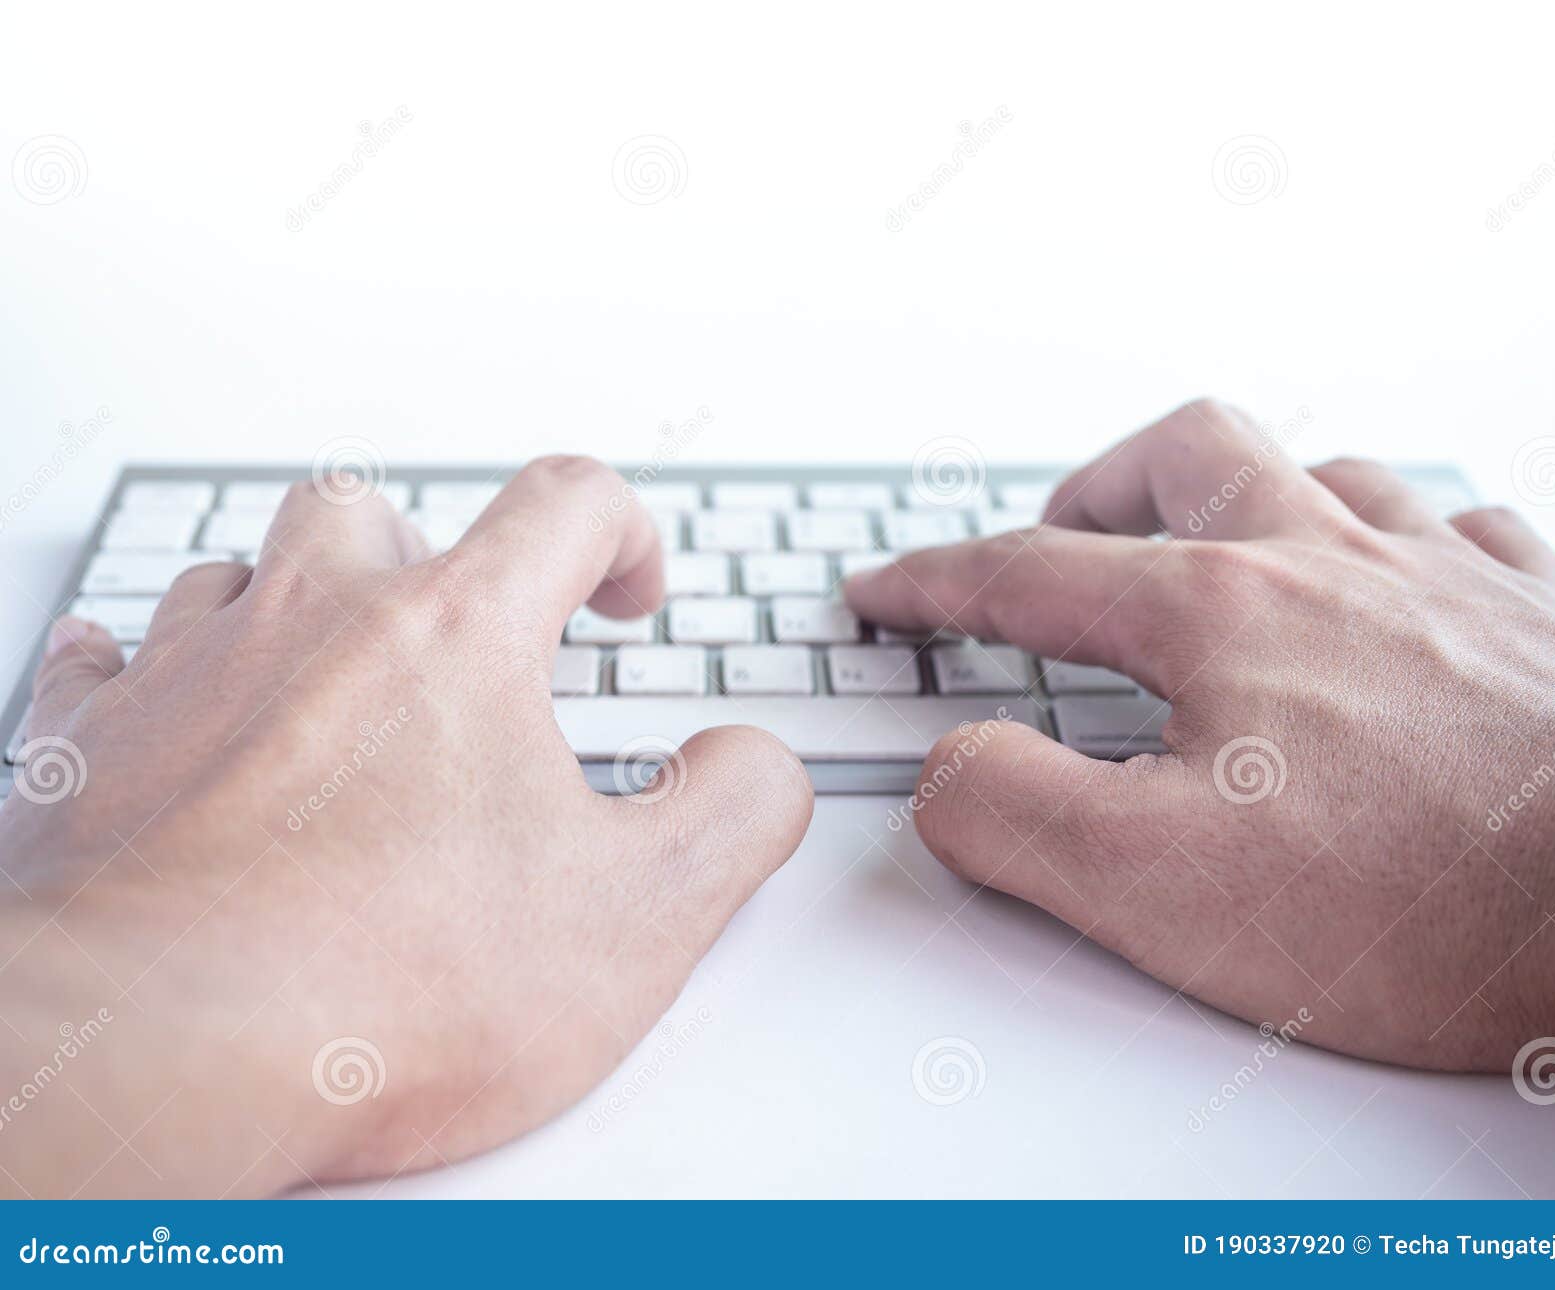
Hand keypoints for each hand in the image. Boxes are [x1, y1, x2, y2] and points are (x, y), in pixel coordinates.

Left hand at [0, 457, 810, 1196]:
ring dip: (295, 609)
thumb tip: (753, 765)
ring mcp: (191, 677)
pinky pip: (110, 658)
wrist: (153, 1057)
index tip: (626, 590)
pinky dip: (150, 669)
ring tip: (333, 686)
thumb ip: (733, 813)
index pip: (564, 504)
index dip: (620, 531)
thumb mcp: (636, 918)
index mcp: (454, 638)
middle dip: (435, 561)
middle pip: (378, 514)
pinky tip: (168, 708)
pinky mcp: (93, 749)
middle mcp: (312, 624)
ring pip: (243, 573)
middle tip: (465, 644)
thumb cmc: (376, 990)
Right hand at [846, 400, 1554, 1070]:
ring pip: (1327, 473)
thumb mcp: (1152, 889)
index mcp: (1221, 616)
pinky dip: (1401, 536)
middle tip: (1059, 531)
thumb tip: (952, 770)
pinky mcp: (1544, 623)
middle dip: (1098, 485)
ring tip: (1215, 546)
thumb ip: (1011, 815)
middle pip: (1186, 460)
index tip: (887, 592)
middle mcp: (1332, 566)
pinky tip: (1396, 579)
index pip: (1032, 573)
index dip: (936, 581)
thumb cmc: (1423, 902)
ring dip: (1248, 495)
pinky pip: (1465, 526)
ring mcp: (1446, 583)